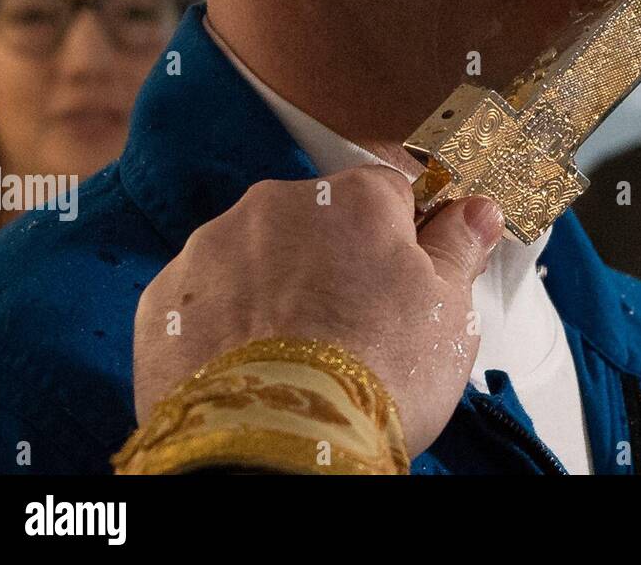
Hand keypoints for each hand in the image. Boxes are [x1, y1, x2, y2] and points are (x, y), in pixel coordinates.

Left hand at [132, 165, 503, 457]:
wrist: (277, 448)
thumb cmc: (372, 375)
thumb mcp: (449, 309)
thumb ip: (461, 246)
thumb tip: (476, 212)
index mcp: (353, 197)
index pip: (392, 192)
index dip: (407, 237)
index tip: (411, 274)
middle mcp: (278, 207)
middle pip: (321, 221)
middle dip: (339, 262)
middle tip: (360, 326)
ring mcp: (215, 250)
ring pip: (260, 256)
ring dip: (279, 288)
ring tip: (303, 354)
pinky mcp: (165, 301)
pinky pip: (208, 297)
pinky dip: (227, 323)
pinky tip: (254, 365)